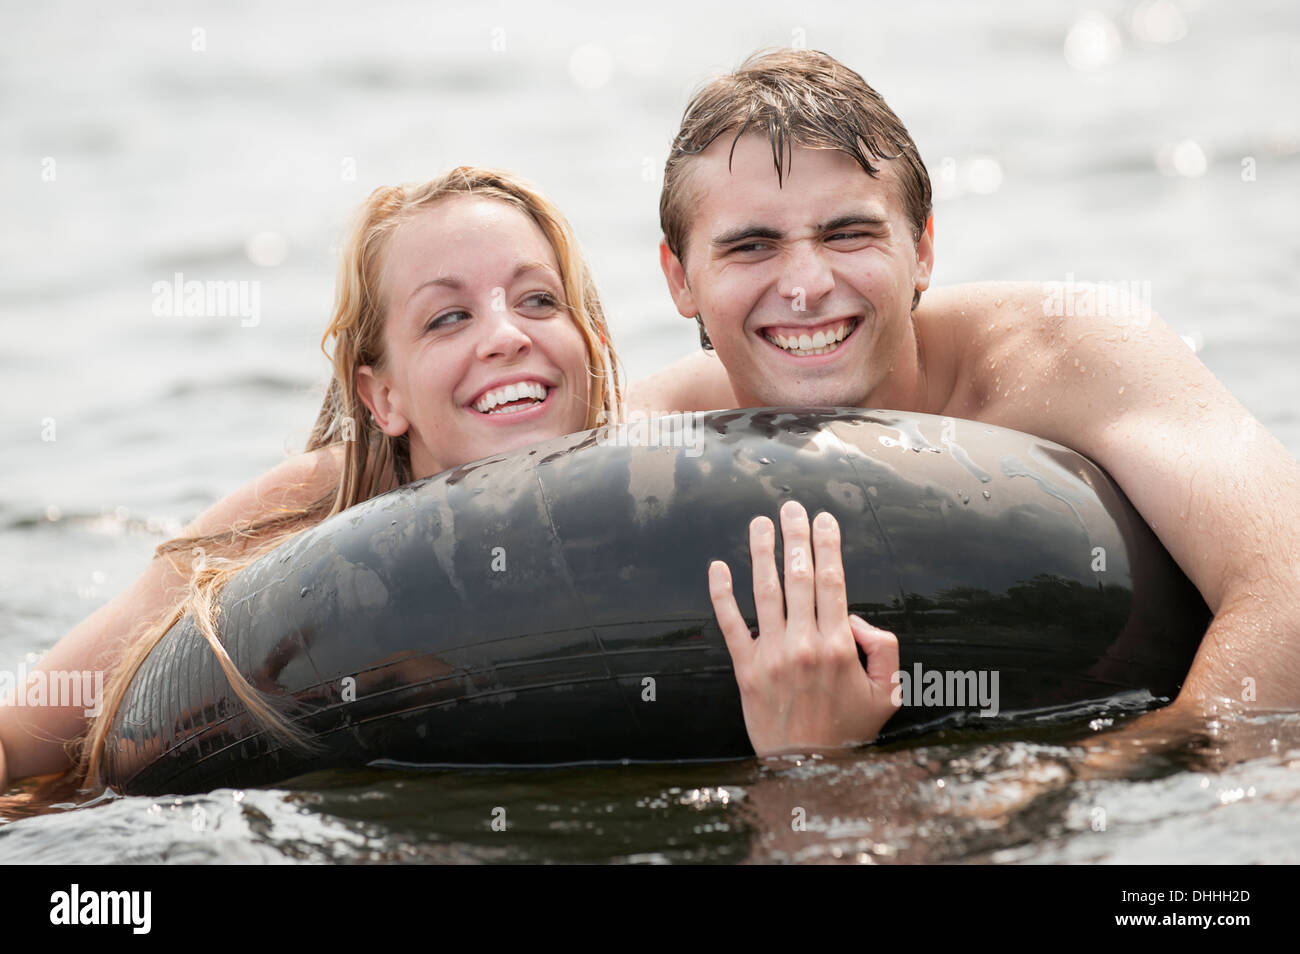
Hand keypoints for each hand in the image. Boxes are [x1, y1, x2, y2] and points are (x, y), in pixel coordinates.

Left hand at [708, 500, 900, 755]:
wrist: (807, 769)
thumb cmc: (848, 731)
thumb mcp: (888, 693)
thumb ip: (884, 648)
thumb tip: (856, 617)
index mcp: (839, 646)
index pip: (833, 581)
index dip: (828, 545)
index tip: (825, 519)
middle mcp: (804, 644)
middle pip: (800, 577)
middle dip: (796, 537)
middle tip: (791, 506)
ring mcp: (771, 655)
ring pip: (765, 591)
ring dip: (762, 551)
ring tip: (760, 522)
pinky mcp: (745, 670)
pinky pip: (731, 625)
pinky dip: (722, 594)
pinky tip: (719, 567)